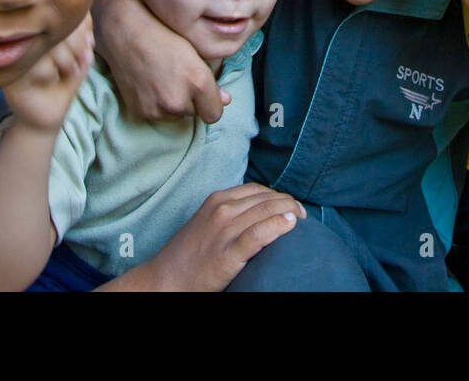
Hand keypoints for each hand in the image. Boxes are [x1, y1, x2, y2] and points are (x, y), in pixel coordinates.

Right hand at [3, 19, 93, 131]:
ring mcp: (16, 56)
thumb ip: (84, 37)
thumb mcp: (80, 59)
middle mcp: (26, 38)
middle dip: (76, 42)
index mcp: (40, 30)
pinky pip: (34, 64)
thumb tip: (86, 18)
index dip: (80, 24)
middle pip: (52, 24)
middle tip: (83, 58)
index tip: (89, 43)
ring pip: (44, 43)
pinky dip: (50, 71)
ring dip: (66, 58)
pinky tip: (54, 79)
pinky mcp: (11, 75)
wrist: (47, 117)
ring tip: (71, 71)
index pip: (59, 11)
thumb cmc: (62, 84)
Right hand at [92, 0, 228, 122]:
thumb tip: (225, 100)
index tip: (205, 92)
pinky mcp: (141, 112)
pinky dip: (156, 104)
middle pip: (194, 113)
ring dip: (173, 103)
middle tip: (178, 76)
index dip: (212, 102)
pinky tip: (150, 83)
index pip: (214, 114)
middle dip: (191, 99)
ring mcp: (157, 109)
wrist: (124, 33)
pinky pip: (157, 114)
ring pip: (175, 114)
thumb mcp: (195, 52)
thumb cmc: (164, 35)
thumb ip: (212, 81)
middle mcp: (178, 101)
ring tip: (162, 77)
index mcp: (198, 83)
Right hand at [104, 184, 304, 291]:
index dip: (277, 195)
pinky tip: (290, 224)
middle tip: (302, 213)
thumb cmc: (188, 255)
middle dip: (288, 202)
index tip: (289, 204)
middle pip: (265, 198)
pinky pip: (259, 233)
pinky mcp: (228, 252)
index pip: (256, 189)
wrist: (166, 279)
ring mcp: (225, 230)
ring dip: (289, 211)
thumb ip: (229, 214)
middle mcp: (221, 210)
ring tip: (301, 219)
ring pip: (266, 211)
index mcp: (216, 200)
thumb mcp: (206, 222)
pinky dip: (278, 225)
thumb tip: (259, 213)